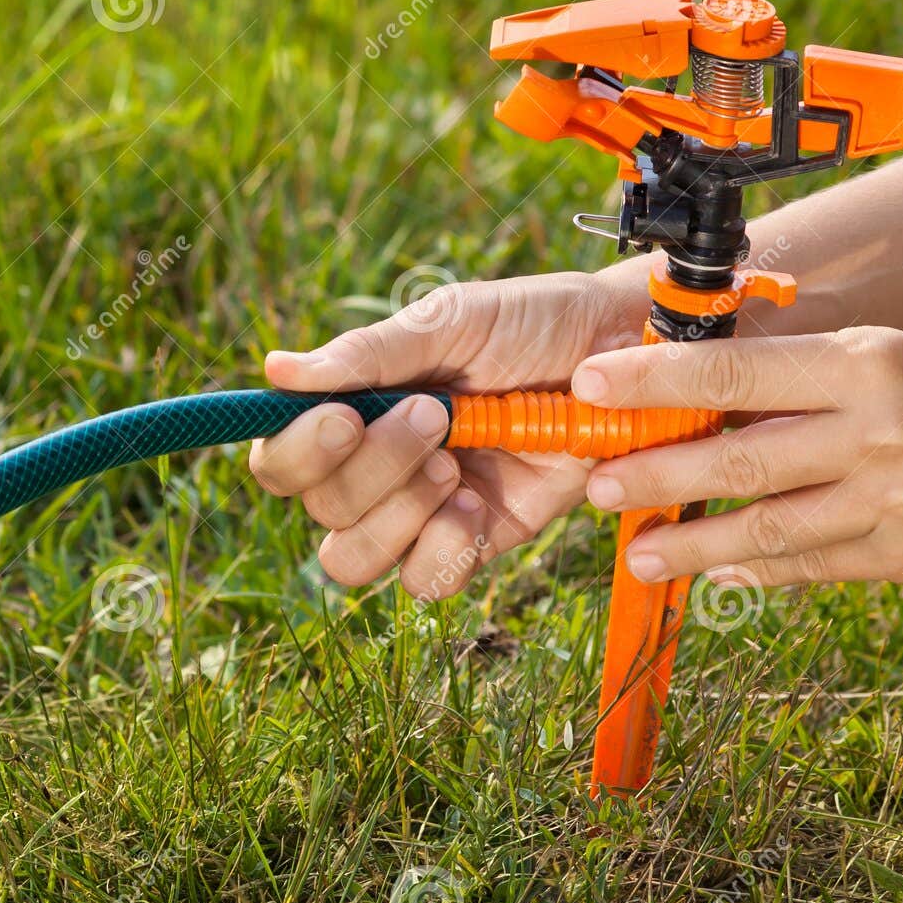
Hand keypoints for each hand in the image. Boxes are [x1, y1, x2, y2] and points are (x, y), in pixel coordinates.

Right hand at [251, 271, 647, 597]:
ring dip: (398, 514)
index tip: (344, 417)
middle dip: (372, 468)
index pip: (283, 460)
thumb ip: (368, 355)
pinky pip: (428, 581)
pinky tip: (477, 503)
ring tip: (455, 467)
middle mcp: (378, 469)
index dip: (297, 452)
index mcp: (357, 411)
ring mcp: (425, 511)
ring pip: (356, 559)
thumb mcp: (451, 321)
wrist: (626, 354)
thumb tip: (275, 371)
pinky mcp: (477, 541)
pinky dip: (443, 549)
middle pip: (321, 510)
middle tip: (436, 417)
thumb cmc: (534, 322)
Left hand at [570, 327, 902, 586]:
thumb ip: (802, 378)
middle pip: (739, 459)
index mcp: (869, 364)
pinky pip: (812, 566)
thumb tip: (700, 394)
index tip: (590, 385)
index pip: (735, 369)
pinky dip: (756, 568)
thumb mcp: (893, 353)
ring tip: (640, 554)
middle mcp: (880, 433)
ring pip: (766, 530)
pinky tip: (715, 569)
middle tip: (597, 487)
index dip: (653, 381)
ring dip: (691, 544)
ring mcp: (896, 504)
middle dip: (656, 476)